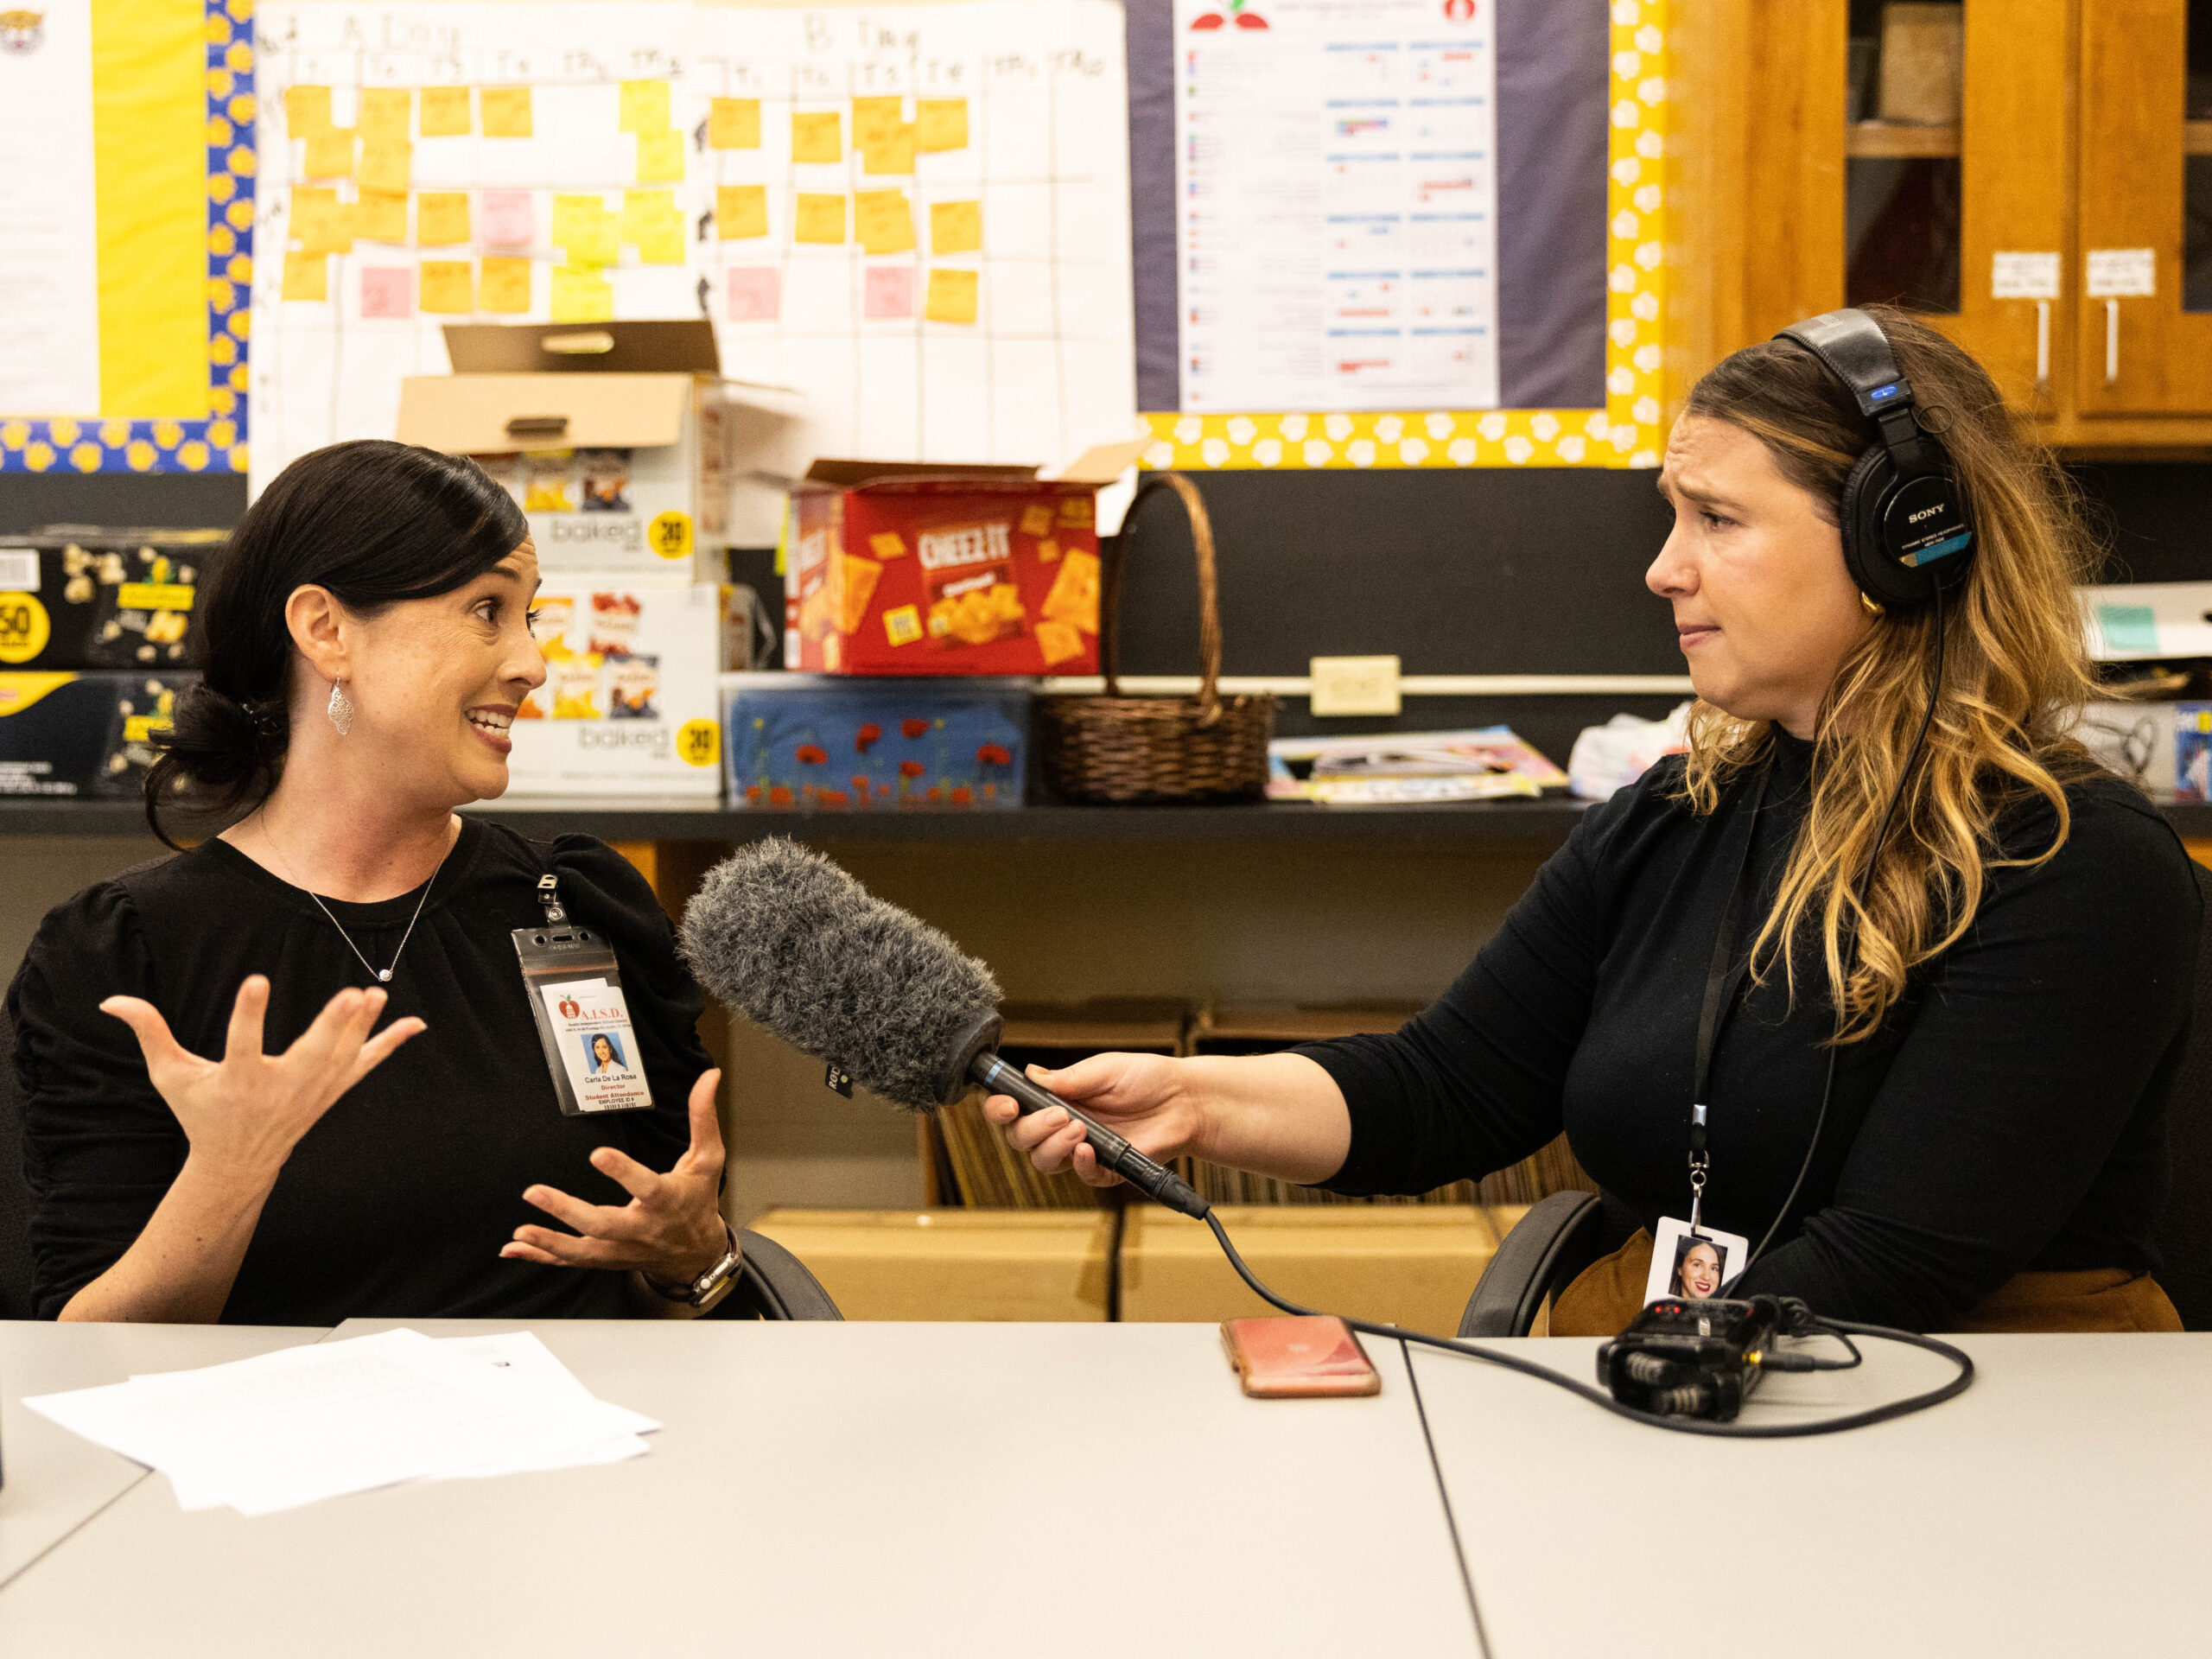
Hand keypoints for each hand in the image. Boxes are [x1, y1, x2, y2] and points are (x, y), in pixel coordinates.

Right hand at [102, 978, 424, 1184]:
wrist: (239, 1161)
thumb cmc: (202, 1113)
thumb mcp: (172, 1076)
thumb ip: (150, 1034)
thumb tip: (112, 1001)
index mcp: (239, 1082)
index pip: (243, 1043)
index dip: (248, 1013)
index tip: (255, 980)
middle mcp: (281, 1089)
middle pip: (312, 1055)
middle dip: (332, 1027)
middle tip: (352, 995)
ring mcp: (313, 1093)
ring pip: (343, 1057)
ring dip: (362, 1027)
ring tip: (375, 994)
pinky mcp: (332, 1092)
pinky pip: (366, 1067)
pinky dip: (390, 1046)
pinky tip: (415, 1024)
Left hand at [504, 1069, 727, 1282]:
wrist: (695, 1253)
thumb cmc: (698, 1199)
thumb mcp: (708, 1158)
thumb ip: (703, 1117)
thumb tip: (710, 1075)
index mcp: (667, 1200)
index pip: (646, 1186)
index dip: (623, 1172)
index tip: (597, 1153)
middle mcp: (642, 1229)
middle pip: (603, 1224)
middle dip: (567, 1212)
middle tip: (534, 1192)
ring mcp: (621, 1249)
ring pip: (583, 1251)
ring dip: (550, 1242)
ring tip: (520, 1232)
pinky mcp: (606, 1259)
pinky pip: (571, 1262)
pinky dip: (541, 1258)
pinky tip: (513, 1249)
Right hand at [982, 1051, 1200, 1187]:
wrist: (1185, 1101)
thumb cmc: (1147, 1079)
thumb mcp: (1105, 1069)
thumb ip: (1067, 1077)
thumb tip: (1029, 1074)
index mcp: (1057, 1098)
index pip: (1015, 1109)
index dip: (1001, 1109)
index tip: (1008, 1105)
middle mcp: (1062, 1126)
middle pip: (1021, 1140)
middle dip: (1031, 1129)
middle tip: (1059, 1114)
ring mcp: (1082, 1149)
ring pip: (1044, 1162)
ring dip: (1053, 1146)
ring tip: (1079, 1128)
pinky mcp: (1105, 1169)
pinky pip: (1081, 1175)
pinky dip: (1080, 1164)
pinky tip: (1088, 1149)